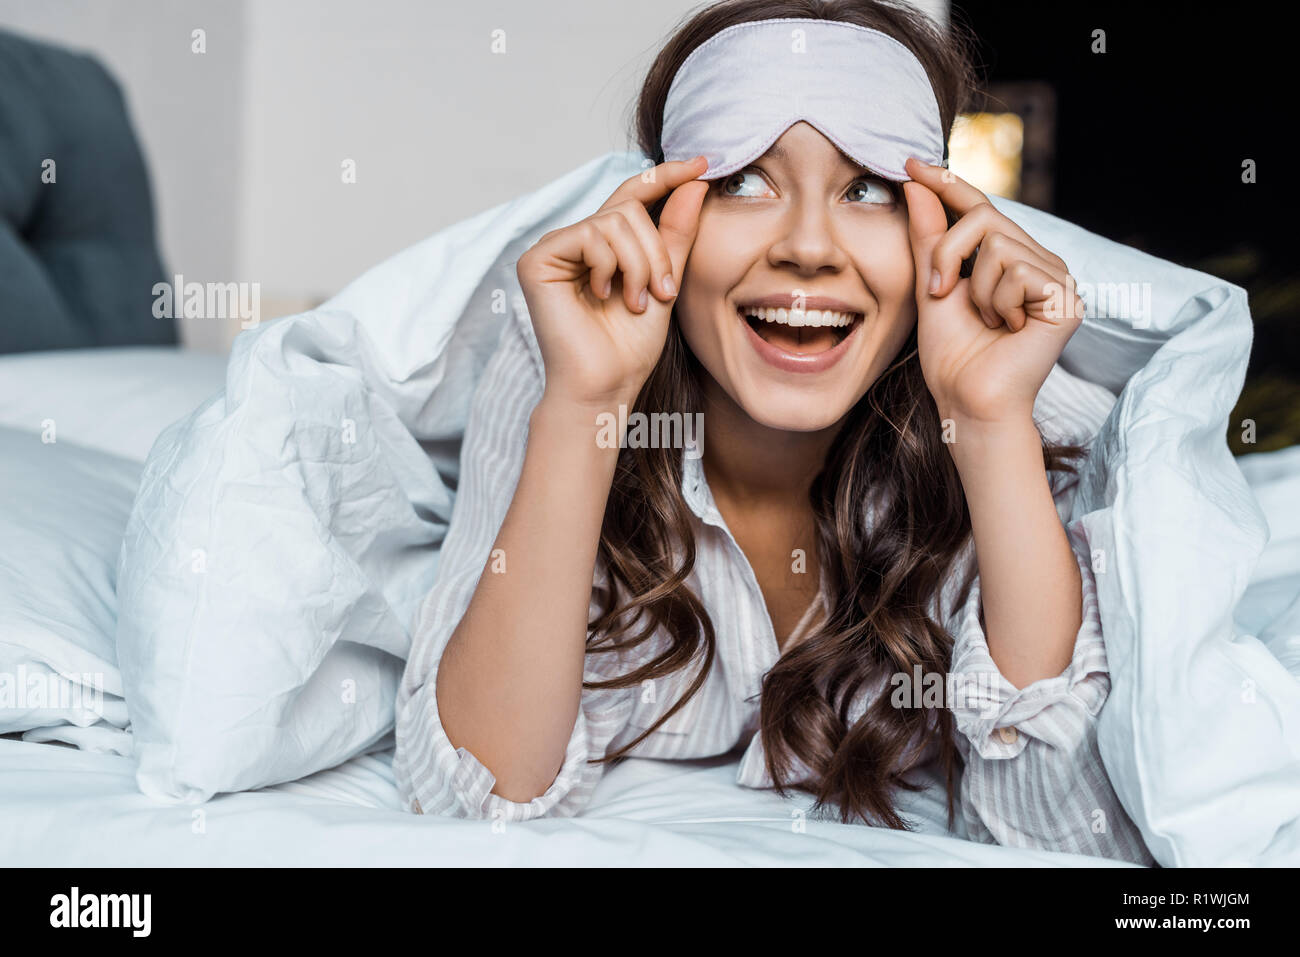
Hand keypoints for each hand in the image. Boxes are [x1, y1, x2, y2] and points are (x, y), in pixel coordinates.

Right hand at [516, 156, 708, 410]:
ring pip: (614, 221)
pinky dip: (609, 266)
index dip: (666, 176)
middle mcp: (577, 241)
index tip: (703, 163)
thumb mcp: (666, 281)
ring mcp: (555, 248)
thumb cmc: (631, 346)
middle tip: (661, 292)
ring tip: (636, 301)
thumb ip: (677, 233)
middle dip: (656, 251)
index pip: (634, 195)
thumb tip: (695, 181)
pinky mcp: (537, 259)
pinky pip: (589, 234)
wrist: (606, 384)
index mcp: (605, 245)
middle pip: (629, 208)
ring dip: (638, 264)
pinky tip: (604, 295)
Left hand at [902, 158, 1084, 427]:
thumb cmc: (951, 356)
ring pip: (999, 245)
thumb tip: (917, 185)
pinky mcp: (1067, 298)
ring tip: (987, 321)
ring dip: (976, 288)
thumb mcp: (931, 287)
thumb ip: (929, 238)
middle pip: (985, 218)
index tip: (910, 164)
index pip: (978, 208)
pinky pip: (1018, 271)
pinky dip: (999, 302)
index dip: (947, 184)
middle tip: (939, 293)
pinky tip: (1009, 329)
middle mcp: (1039, 262)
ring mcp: (1058, 278)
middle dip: (948, 255)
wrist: (968, 401)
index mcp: (1011, 259)